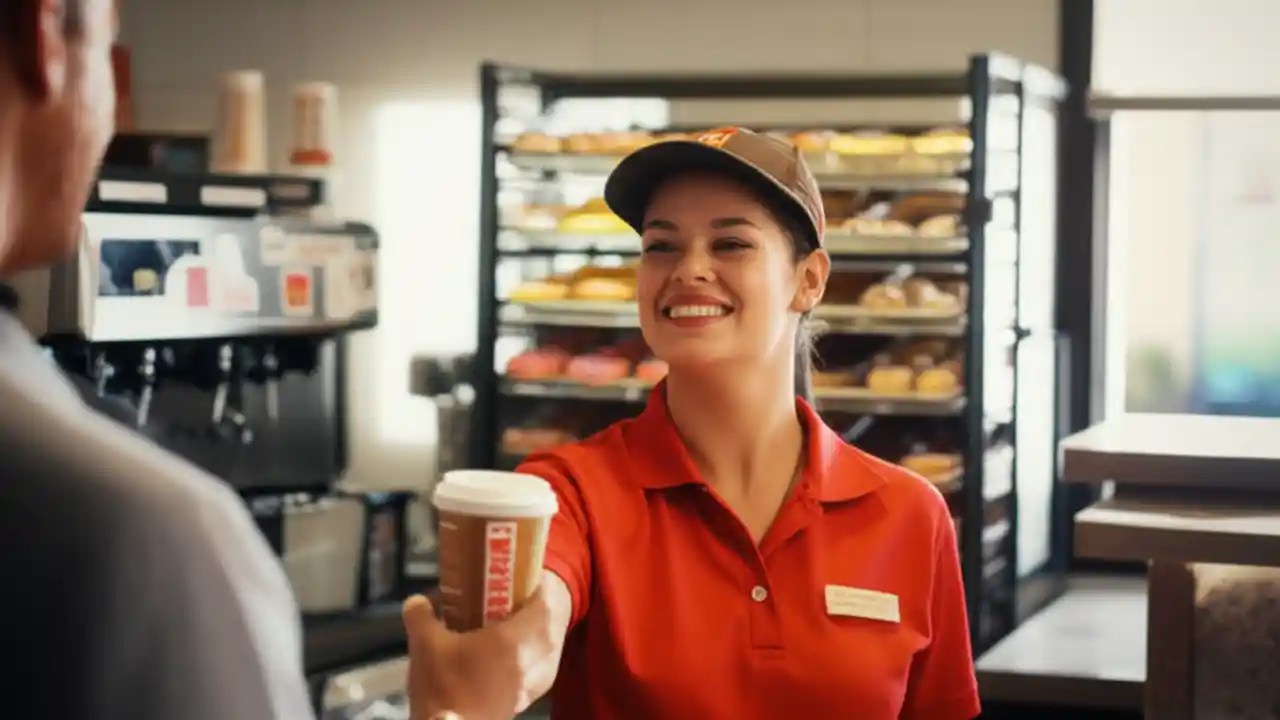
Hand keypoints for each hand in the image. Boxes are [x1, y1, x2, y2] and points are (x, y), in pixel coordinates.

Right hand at [402, 580, 567, 719]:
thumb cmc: (443, 689)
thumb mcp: (424, 646)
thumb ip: (420, 616)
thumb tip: (416, 601)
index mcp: (514, 641)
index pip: (546, 604)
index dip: (541, 588)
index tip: (526, 579)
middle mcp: (530, 660)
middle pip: (550, 626)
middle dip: (538, 610)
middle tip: (517, 600)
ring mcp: (530, 684)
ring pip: (546, 650)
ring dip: (536, 635)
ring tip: (512, 625)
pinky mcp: (523, 701)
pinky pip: (538, 670)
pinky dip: (529, 658)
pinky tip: (505, 657)